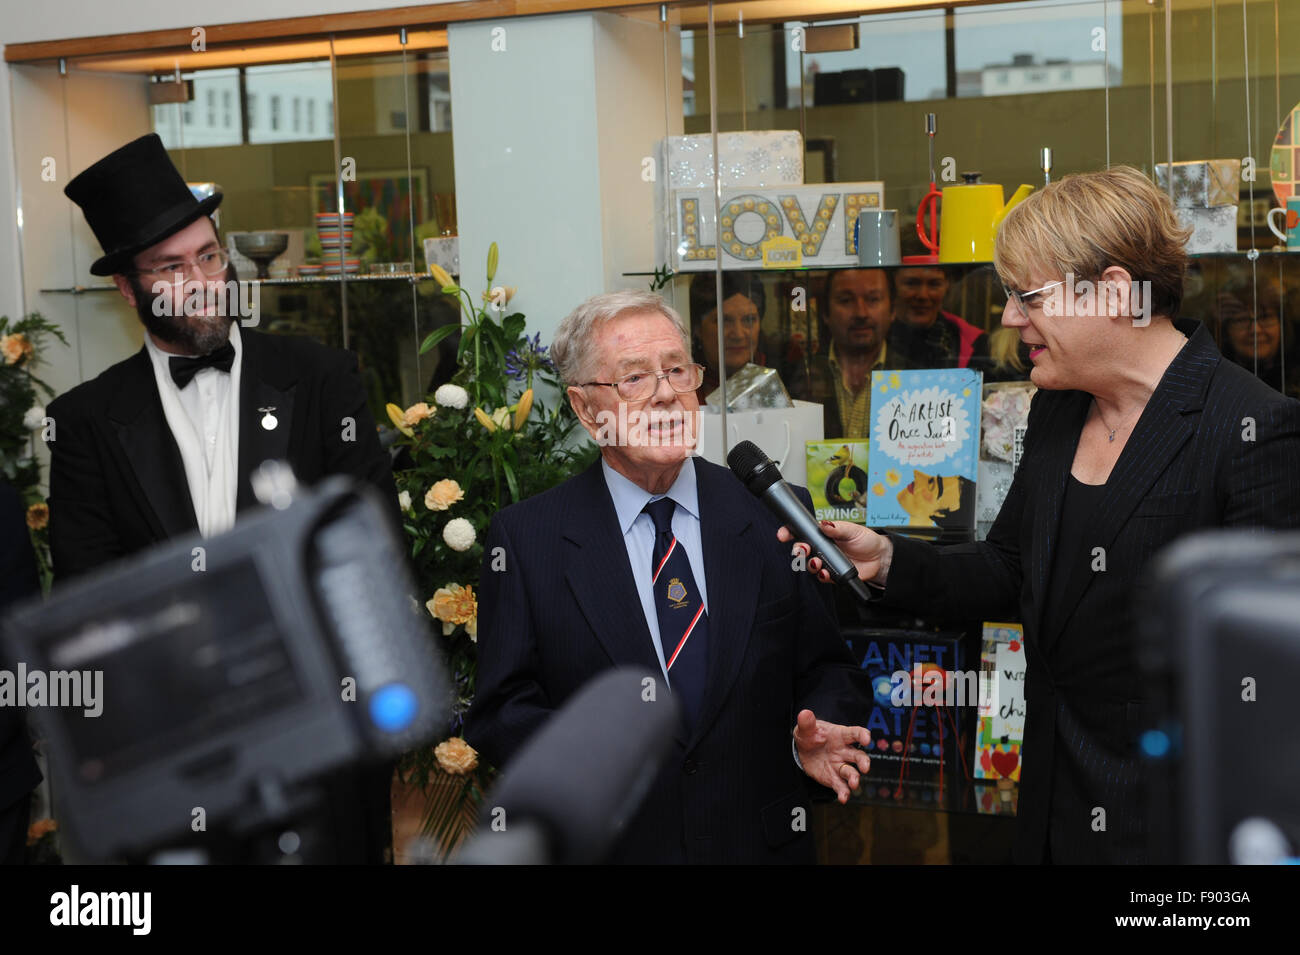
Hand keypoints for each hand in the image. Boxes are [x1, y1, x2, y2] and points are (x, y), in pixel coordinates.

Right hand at [777, 520, 892, 585]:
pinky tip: (826, 572)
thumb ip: (837, 528)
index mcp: (823, 534)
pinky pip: (822, 577)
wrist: (879, 558)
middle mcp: (822, 548)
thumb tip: (824, 524)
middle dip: (798, 550)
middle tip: (801, 550)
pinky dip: (822, 575)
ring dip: (809, 564)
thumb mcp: (852, 530)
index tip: (783, 534)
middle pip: (802, 550)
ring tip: (816, 562)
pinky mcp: (833, 574)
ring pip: (810, 564)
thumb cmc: (866, 540)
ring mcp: (826, 561)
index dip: (790, 533)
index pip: (803, 533)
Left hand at [793, 709, 871, 803]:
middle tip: (865, 767)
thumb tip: (805, 713)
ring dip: (854, 778)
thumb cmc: (810, 735)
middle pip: (858, 756)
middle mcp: (844, 751)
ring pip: (851, 772)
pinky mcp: (833, 778)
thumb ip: (807, 722)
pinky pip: (840, 786)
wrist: (804, 750)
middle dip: (863, 762)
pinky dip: (843, 792)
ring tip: (854, 784)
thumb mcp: (806, 728)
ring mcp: (840, 765)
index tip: (867, 738)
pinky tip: (843, 798)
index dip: (862, 734)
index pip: (854, 733)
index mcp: (840, 735)